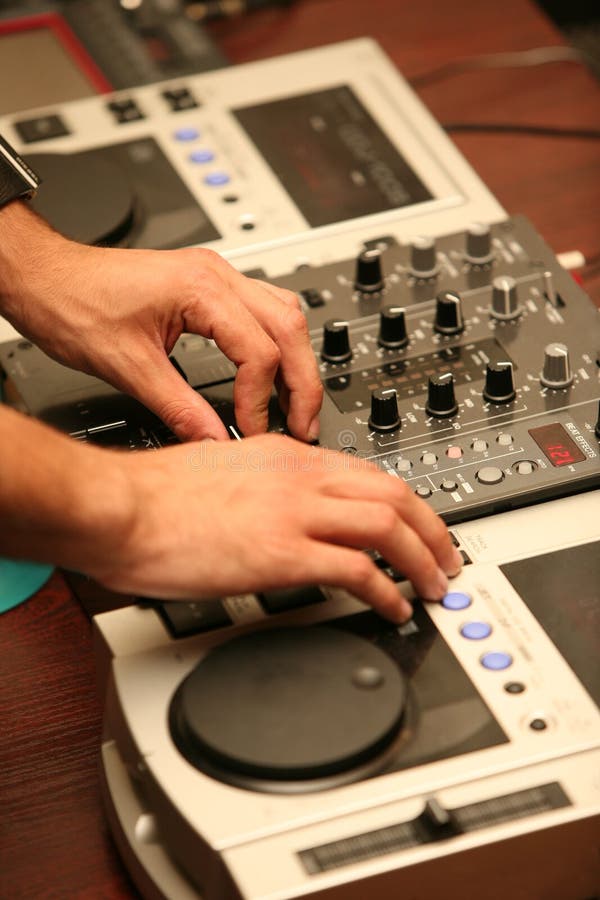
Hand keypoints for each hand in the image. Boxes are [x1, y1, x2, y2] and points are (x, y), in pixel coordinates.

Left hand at [1, 204, 322, 441]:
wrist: (43, 276)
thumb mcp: (127, 366)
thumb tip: (214, 440)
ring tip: (293, 403)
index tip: (251, 431)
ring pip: (284, 313)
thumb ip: (178, 407)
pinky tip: (270, 373)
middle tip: (304, 424)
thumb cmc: (72, 303)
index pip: (259, 352)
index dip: (260, 400)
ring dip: (295, 360)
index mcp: (201, 289)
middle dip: (301, 381)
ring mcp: (215, 276)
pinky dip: (275, 345)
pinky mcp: (207, 285)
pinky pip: (262, 311)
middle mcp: (216, 275)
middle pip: (290, 326)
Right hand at [94, 434, 462, 621]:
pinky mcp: (283, 552)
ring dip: (423, 559)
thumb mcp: (220, 473)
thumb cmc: (152, 496)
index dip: (404, 502)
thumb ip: (259, 488)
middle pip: (394, 492)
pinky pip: (359, 570)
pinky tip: (392, 607)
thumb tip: (274, 515)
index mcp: (284, 456)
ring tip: (434, 586)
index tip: (416, 525)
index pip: (366, 473)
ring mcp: (295, 512)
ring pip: (389, 525)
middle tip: (447, 557)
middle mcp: (299, 476)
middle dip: (433, 528)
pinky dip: (387, 590)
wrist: (120, 507)